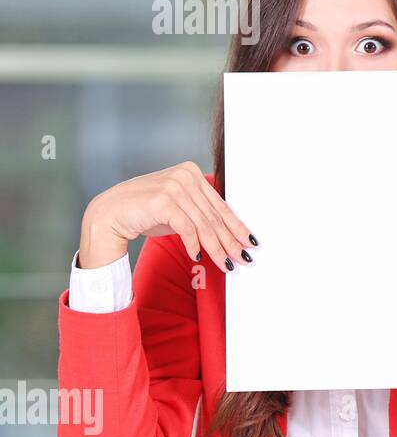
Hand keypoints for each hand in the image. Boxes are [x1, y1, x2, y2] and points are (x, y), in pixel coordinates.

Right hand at [79, 161, 255, 270]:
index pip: (219, 205)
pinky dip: (194, 245)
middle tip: (243, 258)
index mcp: (191, 173)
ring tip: (226, 263)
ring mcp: (174, 186)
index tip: (249, 241)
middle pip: (214, 216)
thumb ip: (200, 212)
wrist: (108, 214)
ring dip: (216, 248)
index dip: (235, 226)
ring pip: (204, 224)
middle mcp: (185, 176)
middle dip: (230, 240)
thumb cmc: (145, 212)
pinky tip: (198, 256)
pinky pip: (187, 229)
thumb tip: (230, 233)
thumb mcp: (178, 208)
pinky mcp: (163, 201)